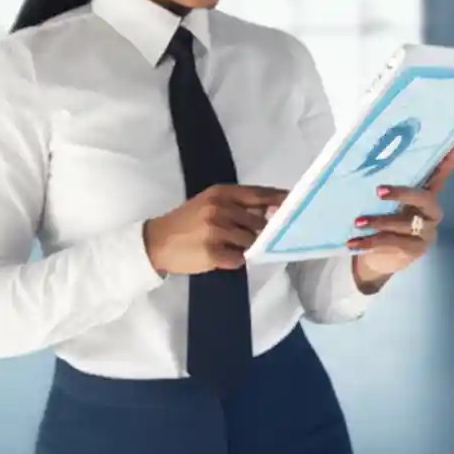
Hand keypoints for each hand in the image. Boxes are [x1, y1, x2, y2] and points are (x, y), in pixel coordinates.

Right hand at [144, 184, 286, 274]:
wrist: (157, 241)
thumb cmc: (187, 221)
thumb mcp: (209, 203)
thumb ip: (238, 203)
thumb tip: (273, 207)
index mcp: (220, 193)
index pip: (258, 195)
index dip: (279, 200)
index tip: (296, 205)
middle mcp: (220, 208)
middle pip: (259, 222)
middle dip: (257, 232)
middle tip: (239, 236)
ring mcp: (216, 230)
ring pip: (250, 241)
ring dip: (244, 247)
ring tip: (225, 246)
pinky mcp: (212, 252)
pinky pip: (239, 259)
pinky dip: (234, 260)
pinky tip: (219, 256)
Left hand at [348, 136, 453, 288]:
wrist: (377, 260)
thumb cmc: (380, 221)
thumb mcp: (382, 202)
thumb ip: (383, 185)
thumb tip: (362, 159)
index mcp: (425, 195)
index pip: (440, 174)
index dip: (449, 160)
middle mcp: (430, 212)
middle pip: (425, 198)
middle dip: (403, 193)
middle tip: (379, 190)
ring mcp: (425, 232)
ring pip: (406, 223)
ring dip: (380, 221)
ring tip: (357, 222)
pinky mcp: (415, 250)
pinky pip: (393, 244)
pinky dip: (370, 243)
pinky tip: (352, 243)